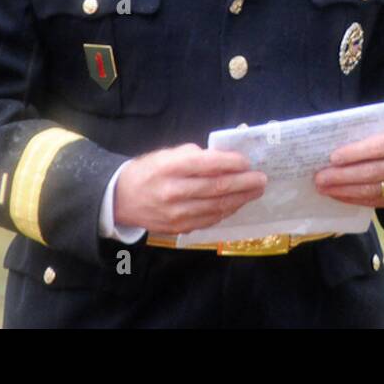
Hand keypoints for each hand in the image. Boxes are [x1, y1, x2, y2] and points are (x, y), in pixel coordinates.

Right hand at [113, 143, 265, 233]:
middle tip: (262, 179)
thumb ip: (195, 156)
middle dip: (244, 183)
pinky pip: (209, 220)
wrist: (121, 199)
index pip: (208, 164)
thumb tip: (225, 157)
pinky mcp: (179, 228)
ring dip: (240, 199)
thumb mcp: (167, 154)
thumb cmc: (148, 170)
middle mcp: (173, 191)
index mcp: (170, 167)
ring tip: (255, 191)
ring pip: (217, 207)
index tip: (247, 161)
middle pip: (217, 188)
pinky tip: (237, 203)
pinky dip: (226, 211)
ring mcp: (176, 213)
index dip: (231, 163)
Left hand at [314, 124, 383, 209]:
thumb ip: (365, 133)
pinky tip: (337, 194)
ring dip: (344, 190)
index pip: (379, 147)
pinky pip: (374, 201)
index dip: (355, 153)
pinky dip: (352, 198)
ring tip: (323, 188)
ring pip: (372, 190)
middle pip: (373, 172)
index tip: (332, 158)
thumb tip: (331, 143)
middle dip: (343, 176)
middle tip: (320, 178)